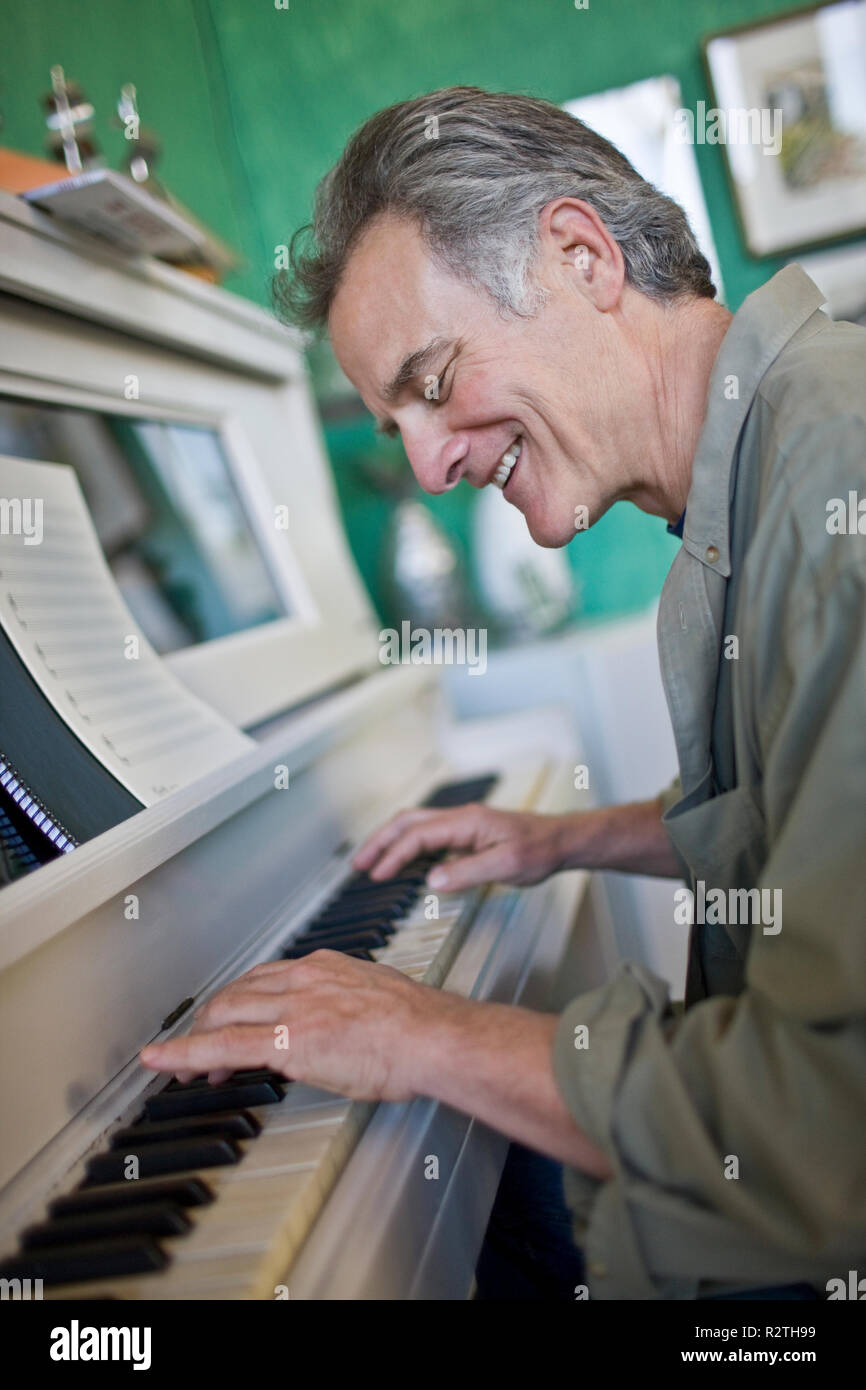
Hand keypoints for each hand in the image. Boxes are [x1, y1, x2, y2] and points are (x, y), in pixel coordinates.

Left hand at [140, 949, 465, 1101]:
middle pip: (235, 992)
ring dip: (197, 1039)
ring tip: (183, 1065)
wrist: (433, 1037)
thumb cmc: (419, 1026)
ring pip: (223, 1015)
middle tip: (200, 1048)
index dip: (239, 1001)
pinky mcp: (286, 1041)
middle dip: (210, 1019)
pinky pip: (222, 1046)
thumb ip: (347, 1001)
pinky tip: (164, 1063)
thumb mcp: (375, 996)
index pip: (264, 978)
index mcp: (324, 967)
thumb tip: (339, 1019)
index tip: (229, 1017)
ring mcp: (292, 1009)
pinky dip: (184, 1054)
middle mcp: (302, 980)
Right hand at [352, 804, 569, 891]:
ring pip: (415, 826)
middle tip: (358, 864)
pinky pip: (428, 836)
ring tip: (370, 863)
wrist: (561, 840)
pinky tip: (402, 862)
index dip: (394, 855)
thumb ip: (468, 872)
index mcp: (466, 822)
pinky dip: (407, 846)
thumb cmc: (540, 849)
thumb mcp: (507, 865)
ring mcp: (462, 825)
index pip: (418, 835)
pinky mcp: (466, 835)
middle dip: (380, 841)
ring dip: (390, 842)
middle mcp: (460, 818)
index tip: (377, 876)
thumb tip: (432, 881)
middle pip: (407, 822)